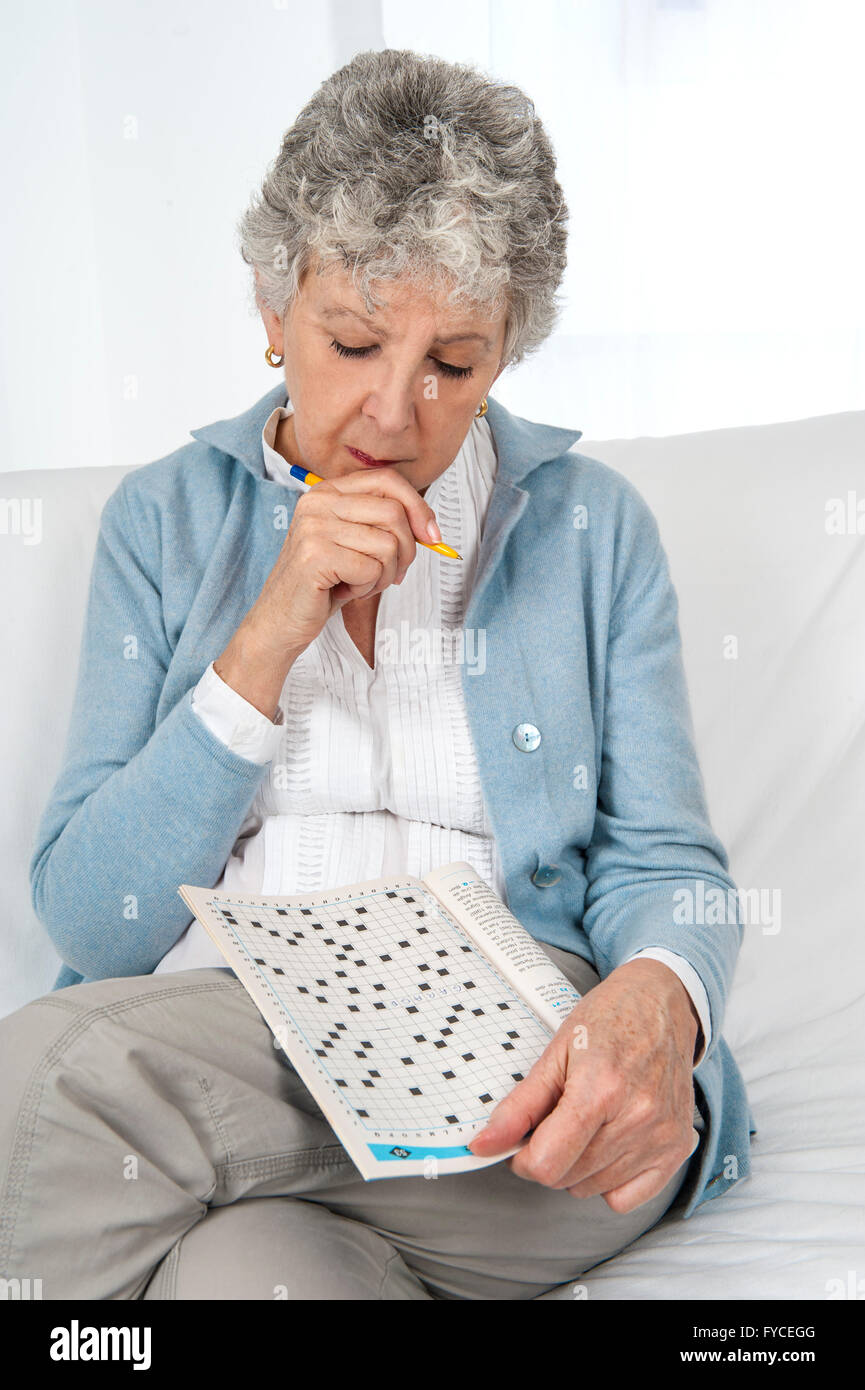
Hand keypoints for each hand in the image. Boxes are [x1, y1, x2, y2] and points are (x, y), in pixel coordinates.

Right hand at [241, 467, 440, 667]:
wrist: (282, 619)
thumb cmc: (324, 583)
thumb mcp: (356, 544)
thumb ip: (386, 526)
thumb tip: (431, 530)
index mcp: (328, 491)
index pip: (387, 480)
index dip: (418, 507)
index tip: (433, 537)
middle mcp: (318, 502)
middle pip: (393, 512)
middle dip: (406, 551)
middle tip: (392, 574)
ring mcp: (314, 527)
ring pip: (387, 544)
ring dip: (385, 575)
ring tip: (361, 583)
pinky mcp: (315, 555)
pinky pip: (371, 569)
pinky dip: (367, 588)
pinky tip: (346, 591)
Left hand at [468, 958, 700, 1213]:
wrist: (660, 1004)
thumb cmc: (608, 1020)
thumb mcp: (555, 1052)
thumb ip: (520, 1105)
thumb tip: (483, 1144)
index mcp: (601, 1089)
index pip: (548, 1163)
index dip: (523, 1158)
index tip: (523, 1140)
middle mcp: (637, 1117)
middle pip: (568, 1178)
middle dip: (548, 1157)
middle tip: (555, 1122)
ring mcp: (662, 1136)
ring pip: (593, 1189)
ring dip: (577, 1167)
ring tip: (585, 1124)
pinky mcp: (677, 1148)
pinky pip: (627, 1198)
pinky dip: (609, 1181)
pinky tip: (608, 1144)